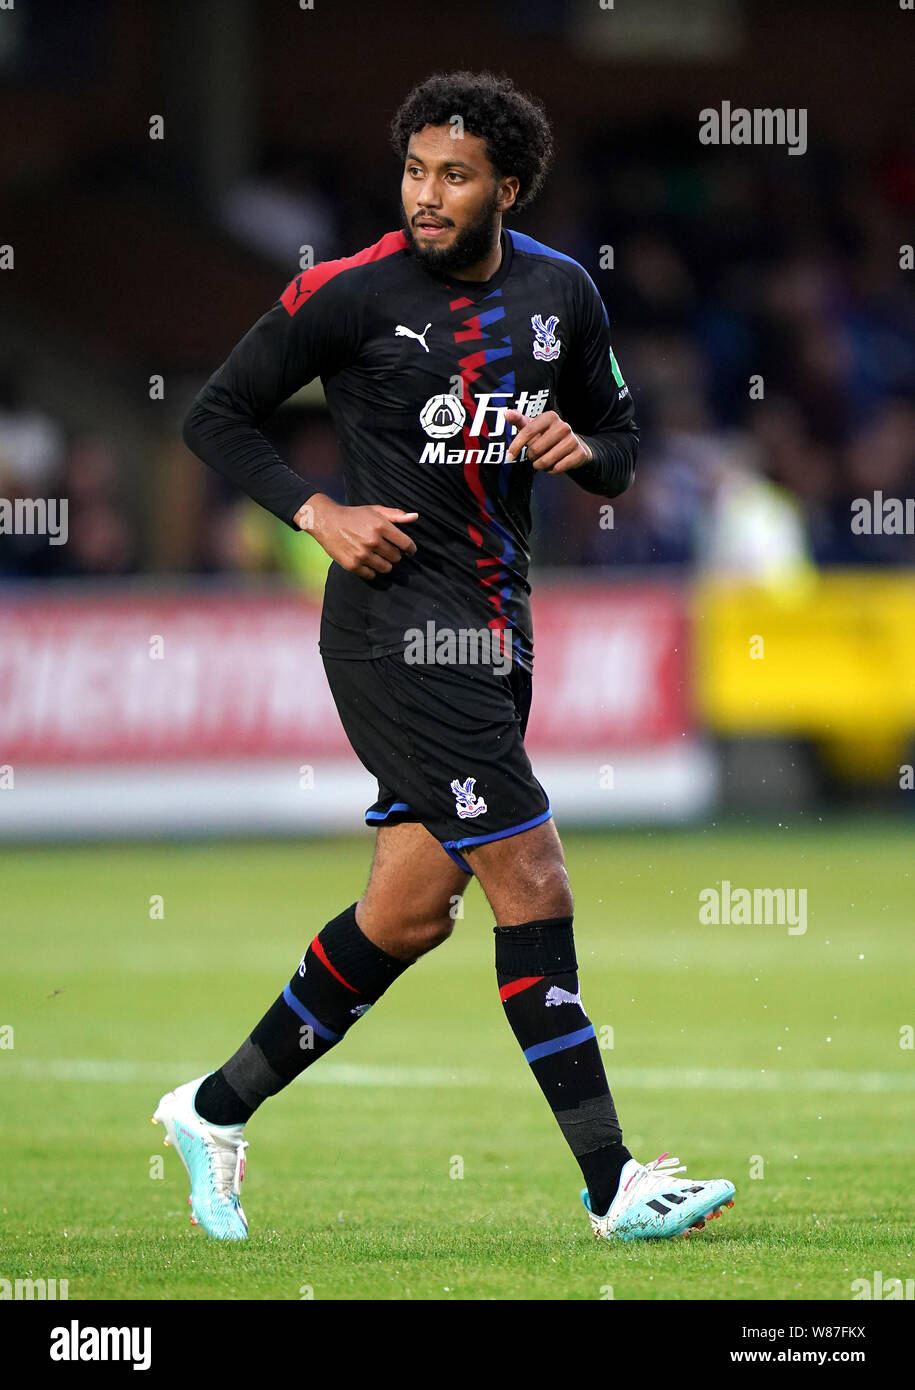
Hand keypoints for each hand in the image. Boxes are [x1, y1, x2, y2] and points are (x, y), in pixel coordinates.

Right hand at [295, 494, 417, 579]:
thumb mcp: (375, 510)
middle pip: (396, 557)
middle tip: (387, 550)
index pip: (406, 544)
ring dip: (385, 563)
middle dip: (395, 554)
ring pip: (386, 568)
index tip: (409, 550)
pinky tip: (368, 562)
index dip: (410, 548)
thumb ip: (396, 515)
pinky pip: (372, 575)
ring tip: (378, 556)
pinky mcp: (352, 565)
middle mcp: (372, 541)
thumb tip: (415, 517)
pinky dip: (372, 570)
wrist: (326, 521)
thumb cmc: (354, 515)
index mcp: (380, 526)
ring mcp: (362, 554)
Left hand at [503, 408, 592, 472]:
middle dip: (531, 457)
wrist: (572, 444)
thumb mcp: (533, 426)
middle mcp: (563, 426)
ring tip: (542, 460)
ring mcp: (573, 440)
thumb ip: (519, 420)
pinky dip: (552, 470)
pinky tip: (553, 464)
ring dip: (540, 465)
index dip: (516, 445)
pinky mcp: (579, 453)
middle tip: (534, 456)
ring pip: (546, 461)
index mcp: (550, 417)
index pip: (528, 431)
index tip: (509, 456)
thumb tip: (506, 413)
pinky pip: (558, 468)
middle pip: (536, 449)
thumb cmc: (546, 435)